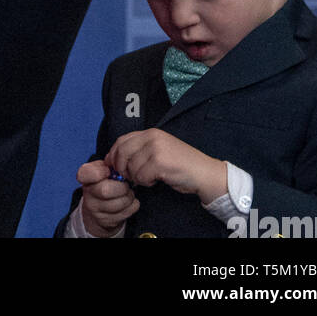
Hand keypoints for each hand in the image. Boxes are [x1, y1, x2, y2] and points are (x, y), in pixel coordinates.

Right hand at [77, 159, 139, 236]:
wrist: (99, 207)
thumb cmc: (104, 182)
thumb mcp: (102, 169)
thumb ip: (109, 162)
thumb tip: (120, 159)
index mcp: (85, 177)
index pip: (85, 174)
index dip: (100, 172)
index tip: (109, 171)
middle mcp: (87, 194)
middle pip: (105, 191)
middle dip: (122, 187)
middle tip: (126, 185)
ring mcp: (95, 209)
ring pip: (117, 204)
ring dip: (129, 197)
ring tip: (129, 193)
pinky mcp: (106, 221)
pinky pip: (125, 213)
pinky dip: (133, 206)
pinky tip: (130, 202)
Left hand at [106, 130, 227, 203]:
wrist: (204, 173)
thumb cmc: (181, 165)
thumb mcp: (160, 150)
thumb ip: (141, 150)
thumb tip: (116, 159)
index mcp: (150, 132)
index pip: (121, 140)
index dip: (113, 154)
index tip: (112, 166)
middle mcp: (152, 137)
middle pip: (122, 152)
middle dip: (121, 168)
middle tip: (129, 177)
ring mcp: (156, 149)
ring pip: (131, 167)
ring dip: (137, 178)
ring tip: (150, 178)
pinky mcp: (160, 163)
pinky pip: (141, 176)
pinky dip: (146, 182)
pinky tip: (156, 181)